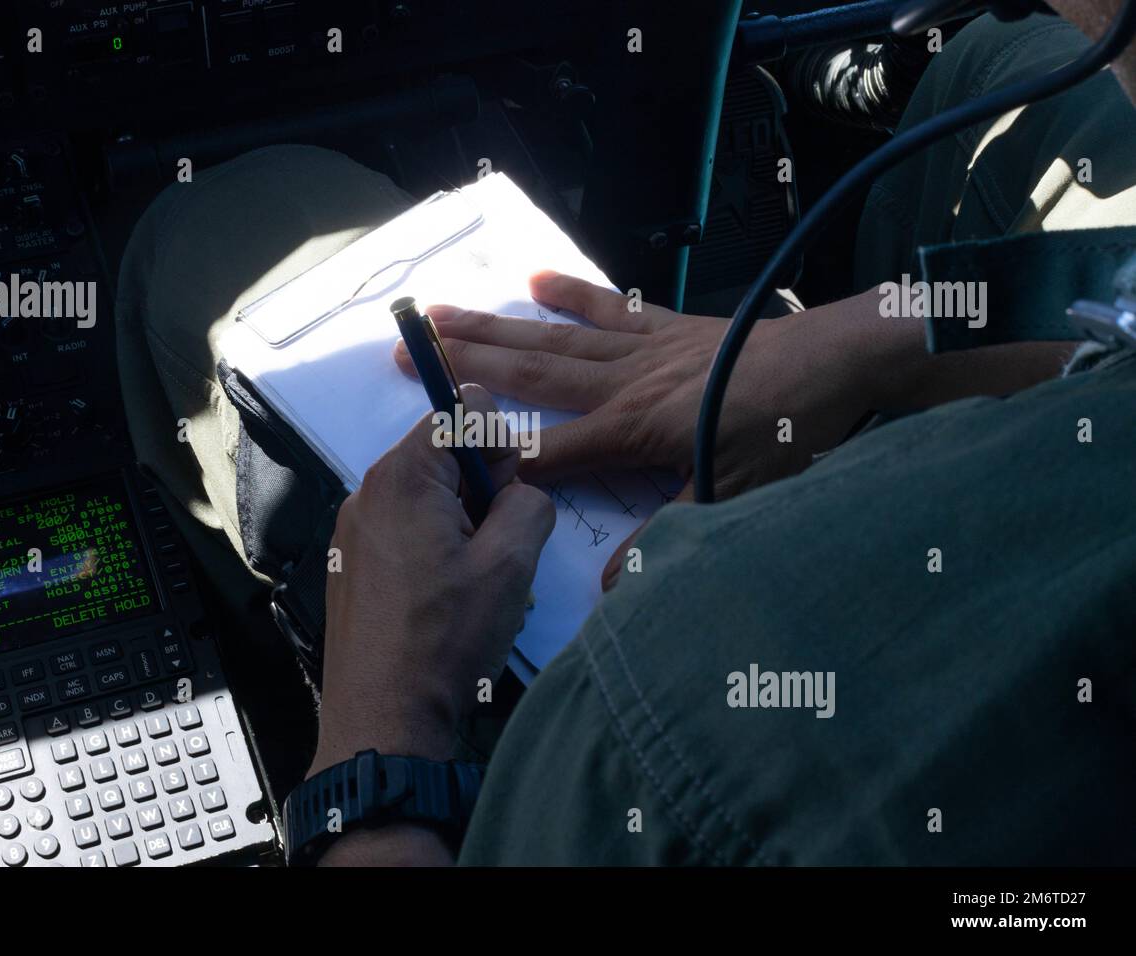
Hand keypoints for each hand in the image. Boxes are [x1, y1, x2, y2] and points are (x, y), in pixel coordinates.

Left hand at [312, 385, 554, 775]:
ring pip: (428, 498)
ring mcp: (353, 531)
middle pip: (442, 455)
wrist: (382, 720)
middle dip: (481, 490)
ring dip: (462, 525)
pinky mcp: (351, 565)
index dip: (498, 446)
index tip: (505, 498)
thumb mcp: (511, 564)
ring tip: (472, 583)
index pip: (461, 412)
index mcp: (402, 476)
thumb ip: (527, 501)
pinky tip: (444, 600)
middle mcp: (367, 492)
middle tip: (495, 549)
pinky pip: (405, 531)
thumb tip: (518, 489)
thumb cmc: (445, 640)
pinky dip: (434, 549)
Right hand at [394, 272, 878, 498]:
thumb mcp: (731, 497)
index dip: (499, 460)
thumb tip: (613, 593)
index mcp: (634, 430)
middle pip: (531, 377)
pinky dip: (572, 295)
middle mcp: (625, 383)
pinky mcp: (669, 325)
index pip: (552, 454)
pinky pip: (611, 308)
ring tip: (443, 313)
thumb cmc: (786, 433)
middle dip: (467, 369)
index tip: (441, 458)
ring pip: (555, 339)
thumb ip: (668, 539)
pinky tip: (536, 282)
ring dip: (496, 327)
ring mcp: (644, 348)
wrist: (841, 363)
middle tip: (408, 353)